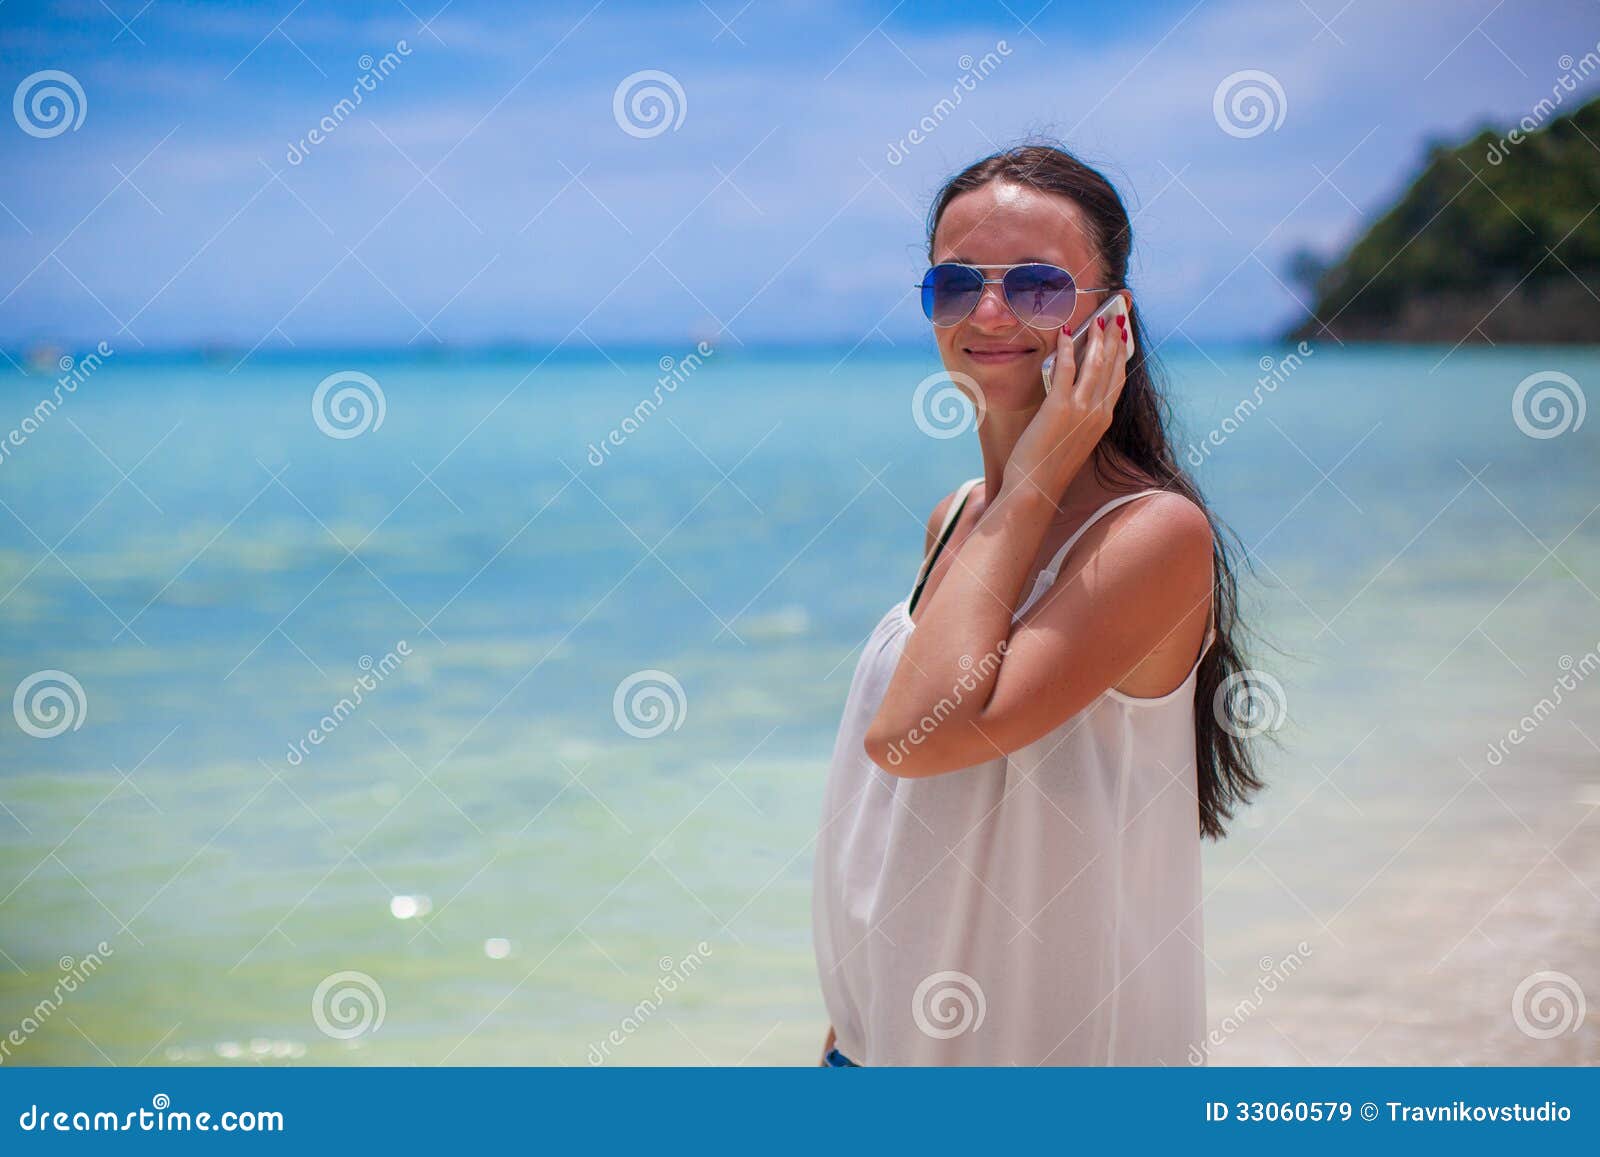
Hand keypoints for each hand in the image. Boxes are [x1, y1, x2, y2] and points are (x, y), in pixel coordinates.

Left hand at [1002, 296, 1130, 505]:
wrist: (1036, 490)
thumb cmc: (1048, 469)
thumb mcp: (1072, 440)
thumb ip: (1077, 418)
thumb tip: (1073, 397)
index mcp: (1103, 420)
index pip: (1118, 379)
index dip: (1122, 355)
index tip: (1123, 336)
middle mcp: (1098, 413)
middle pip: (1112, 366)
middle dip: (1115, 338)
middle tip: (1116, 315)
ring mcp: (1081, 410)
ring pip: (1095, 364)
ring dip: (1098, 337)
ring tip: (1099, 318)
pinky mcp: (1059, 407)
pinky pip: (1067, 369)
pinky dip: (1068, 348)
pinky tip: (1066, 333)